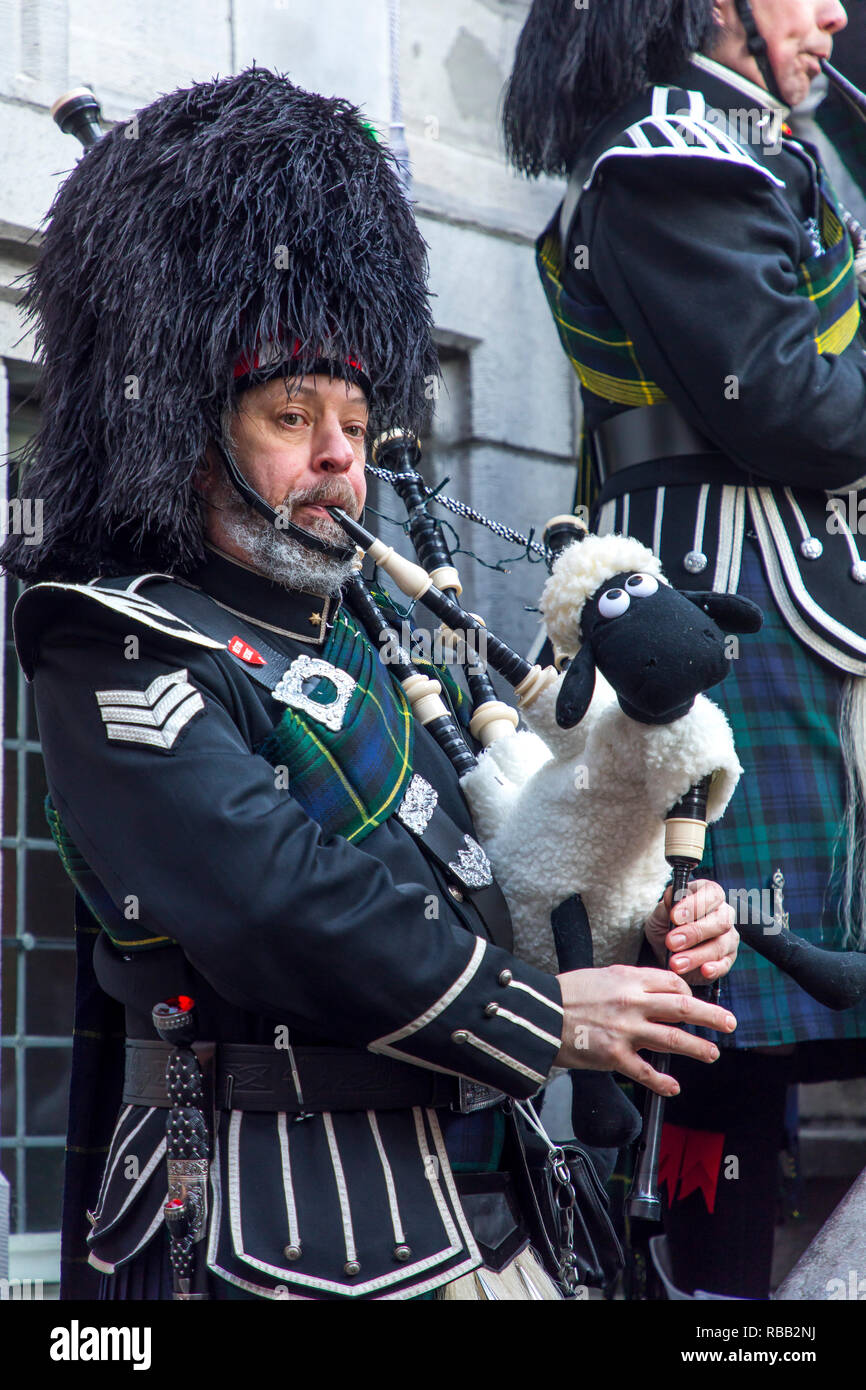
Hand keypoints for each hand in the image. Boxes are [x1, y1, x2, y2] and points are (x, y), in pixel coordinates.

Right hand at [554, 963, 736, 1095]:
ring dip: (698, 1047)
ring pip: (673, 1038)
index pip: (672, 983)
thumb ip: (628, 982)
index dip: (689, 992)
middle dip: (711, 1016)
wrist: (538, 1015)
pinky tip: (673, 1087)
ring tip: (712, 1052)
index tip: (694, 1001)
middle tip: (729, 1023)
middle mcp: (632, 1003)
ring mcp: (625, 1031)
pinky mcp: (614, 1056)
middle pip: (683, 1007)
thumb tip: (651, 990)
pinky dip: (663, 1082)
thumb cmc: (565, 994)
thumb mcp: (600, 975)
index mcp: (628, 979)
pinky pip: (646, 1072)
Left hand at [644, 879, 737, 987]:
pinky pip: (725, 964)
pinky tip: (704, 970)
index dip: (695, 905)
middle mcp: (723, 913)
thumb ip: (667, 904)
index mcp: (709, 894)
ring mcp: (728, 937)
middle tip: (671, 942)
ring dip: (696, 955)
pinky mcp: (727, 959)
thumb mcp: (661, 911)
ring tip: (675, 963)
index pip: (712, 894)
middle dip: (694, 933)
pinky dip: (715, 968)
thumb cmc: (666, 922)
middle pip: (720, 921)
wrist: (665, 946)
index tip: (674, 917)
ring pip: (720, 945)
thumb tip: (671, 897)